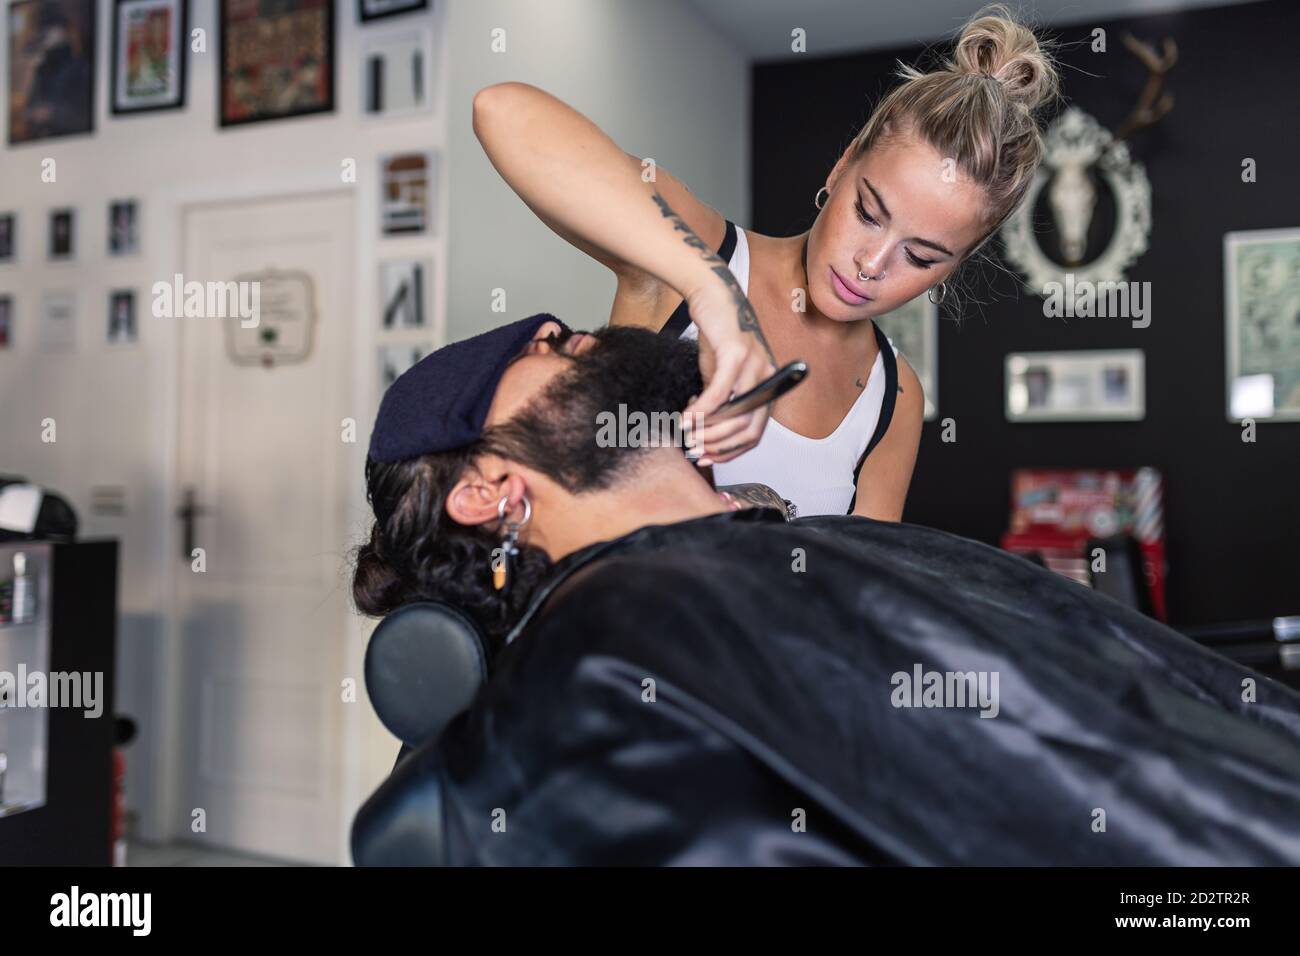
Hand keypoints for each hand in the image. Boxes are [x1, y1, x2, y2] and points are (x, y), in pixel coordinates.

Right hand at [681, 285, 776, 465]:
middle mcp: (768, 379)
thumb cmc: (718, 336)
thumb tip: (705, 431)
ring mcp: (756, 366)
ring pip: (736, 414)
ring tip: (687, 433)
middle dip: (719, 446)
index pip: (755, 433)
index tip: (706, 458)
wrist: (713, 297)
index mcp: (767, 388)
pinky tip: (687, 416)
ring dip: (709, 430)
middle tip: (694, 448)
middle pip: (748, 429)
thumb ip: (718, 403)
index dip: (731, 452)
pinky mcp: (738, 354)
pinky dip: (702, 410)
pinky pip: (720, 392)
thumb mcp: (719, 376)